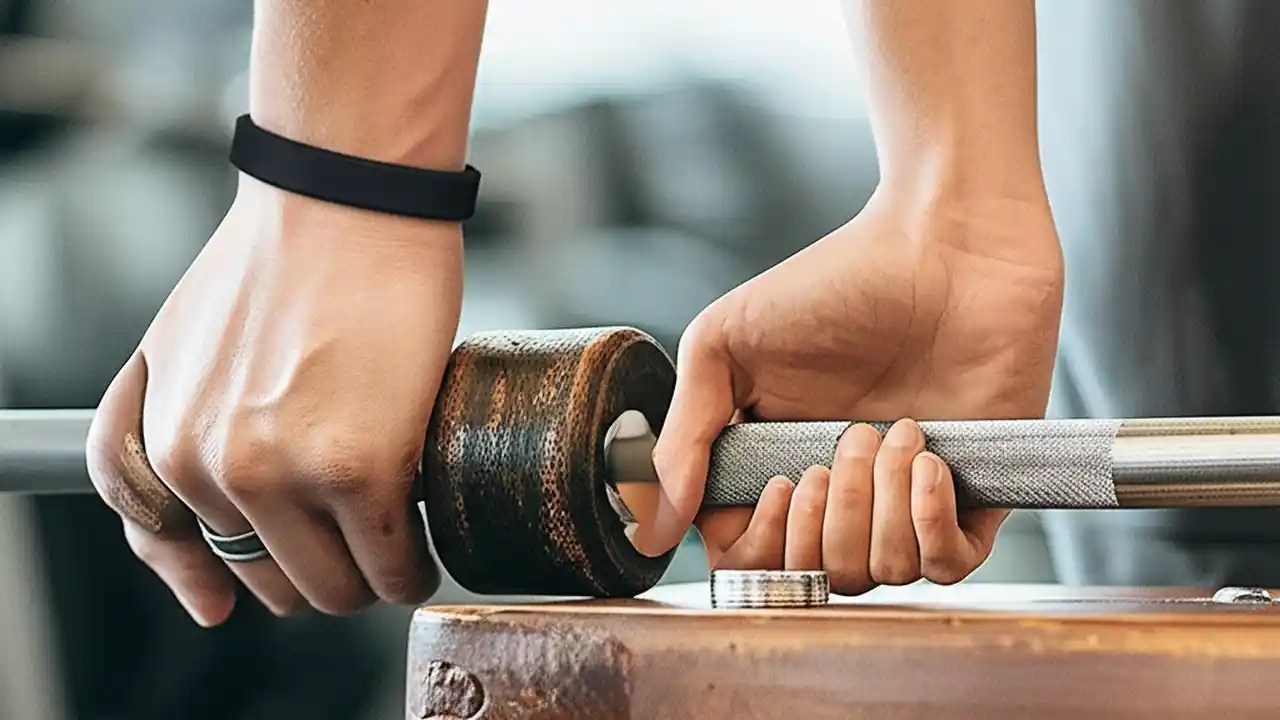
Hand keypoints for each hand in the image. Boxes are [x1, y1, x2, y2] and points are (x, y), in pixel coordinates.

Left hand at [86, 178, 461, 624]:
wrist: (348, 201)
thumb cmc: (283, 256)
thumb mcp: (179, 342)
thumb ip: (171, 427)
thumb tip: (201, 518)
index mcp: (167, 440)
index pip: (169, 549)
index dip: (200, 580)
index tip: (223, 601)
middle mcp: (214, 469)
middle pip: (269, 580)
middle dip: (312, 567)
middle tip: (352, 530)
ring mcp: (288, 475)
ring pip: (334, 588)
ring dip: (367, 577)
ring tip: (396, 540)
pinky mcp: (365, 471)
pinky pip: (393, 566)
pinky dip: (413, 571)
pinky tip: (426, 552)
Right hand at [638, 190, 1062, 591]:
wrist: (946, 242)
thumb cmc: (835, 281)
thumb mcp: (726, 345)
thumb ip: (684, 439)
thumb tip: (653, 530)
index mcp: (773, 464)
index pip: (750, 558)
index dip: (757, 544)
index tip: (776, 482)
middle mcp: (838, 493)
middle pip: (812, 577)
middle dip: (821, 521)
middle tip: (840, 442)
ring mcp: (903, 498)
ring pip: (877, 574)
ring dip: (879, 506)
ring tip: (892, 431)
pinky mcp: (971, 494)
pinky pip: (947, 567)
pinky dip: (931, 521)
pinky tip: (926, 456)